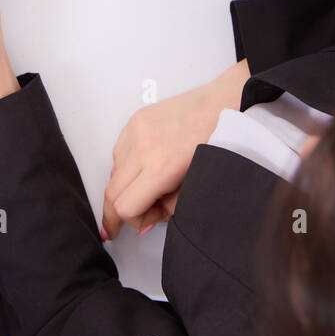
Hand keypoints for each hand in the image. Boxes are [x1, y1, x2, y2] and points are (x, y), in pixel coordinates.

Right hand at [102, 60, 249, 238]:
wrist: (223, 105)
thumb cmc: (219, 143)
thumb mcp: (196, 187)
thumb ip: (169, 209)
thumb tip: (146, 222)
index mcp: (160, 168)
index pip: (124, 206)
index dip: (127, 223)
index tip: (126, 230)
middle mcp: (142, 148)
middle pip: (111, 191)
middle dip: (117, 211)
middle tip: (129, 219)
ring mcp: (135, 130)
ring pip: (114, 172)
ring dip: (125, 186)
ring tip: (151, 186)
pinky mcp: (135, 119)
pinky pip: (119, 151)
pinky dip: (127, 165)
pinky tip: (148, 165)